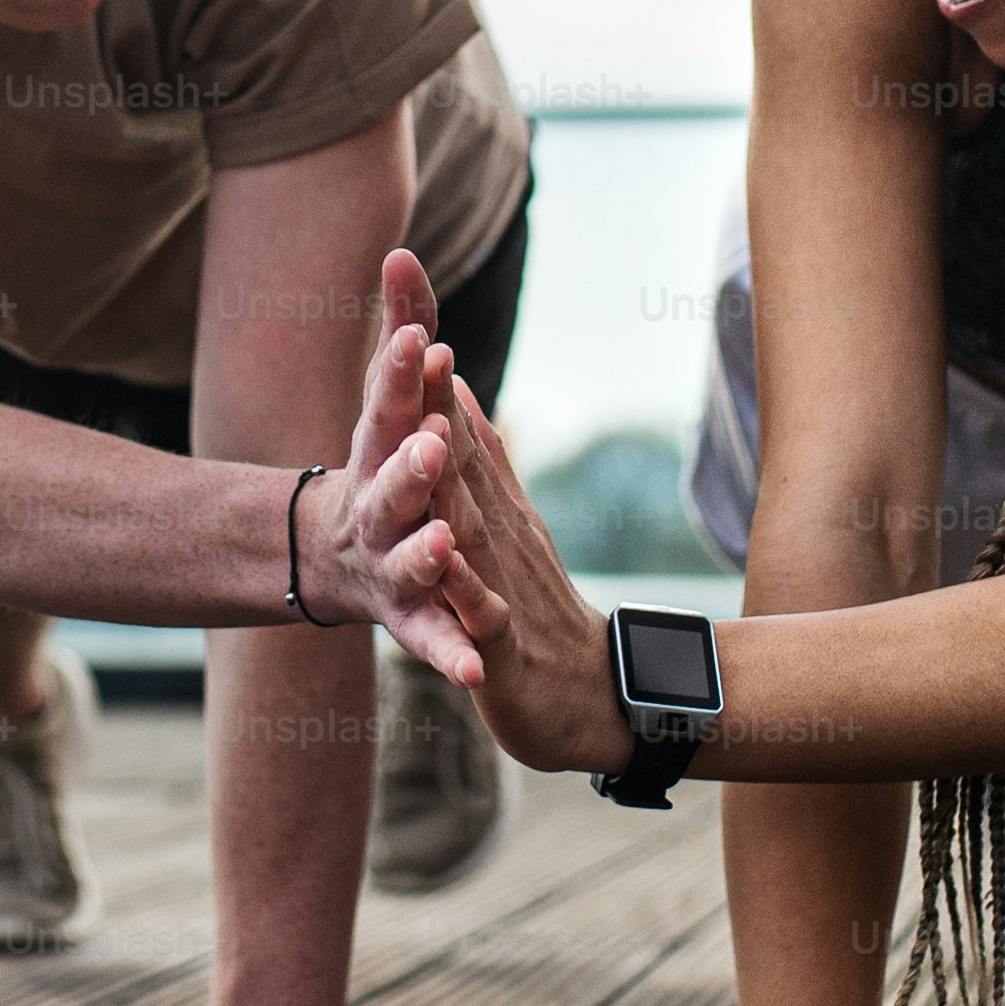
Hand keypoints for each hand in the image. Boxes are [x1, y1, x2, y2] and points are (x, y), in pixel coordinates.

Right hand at [309, 248, 470, 658]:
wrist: (332, 561)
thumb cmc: (378, 463)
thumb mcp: (390, 396)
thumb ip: (400, 323)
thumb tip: (402, 252)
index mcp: (382, 447)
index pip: (391, 403)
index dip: (402, 374)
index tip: (424, 340)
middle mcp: (379, 504)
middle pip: (393, 481)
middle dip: (411, 463)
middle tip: (431, 440)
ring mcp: (390, 562)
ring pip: (407, 559)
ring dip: (424, 552)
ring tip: (443, 543)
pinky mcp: (411, 617)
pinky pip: (431, 637)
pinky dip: (449, 652)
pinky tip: (471, 671)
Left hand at [428, 373, 633, 773]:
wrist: (586, 692)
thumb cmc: (536, 602)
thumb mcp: (508, 522)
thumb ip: (483, 458)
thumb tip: (461, 395)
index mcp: (493, 507)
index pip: (463, 432)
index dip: (440, 378)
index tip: (418, 313)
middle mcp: (500, 534)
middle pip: (467, 465)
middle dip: (444, 409)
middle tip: (427, 345)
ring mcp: (501, 585)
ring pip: (472, 530)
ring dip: (452, 488)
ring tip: (431, 443)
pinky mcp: (499, 644)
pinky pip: (478, 615)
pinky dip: (462, 591)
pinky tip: (445, 563)